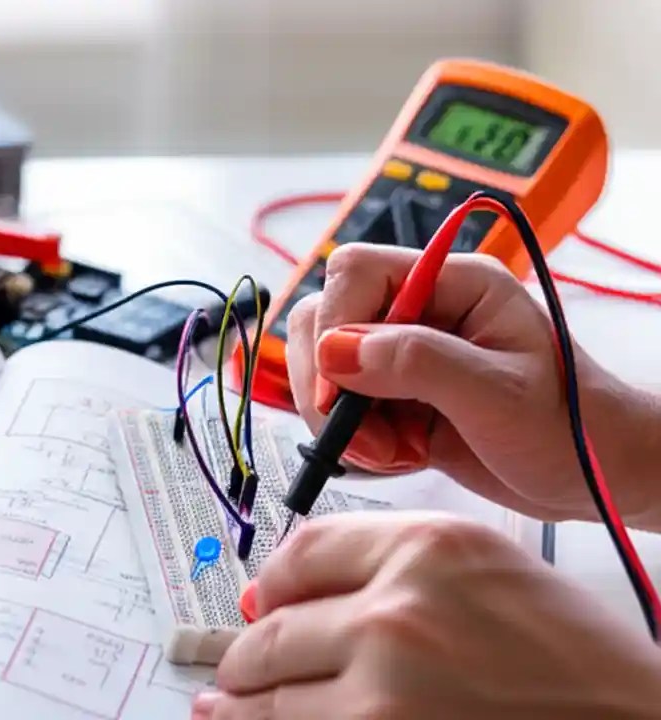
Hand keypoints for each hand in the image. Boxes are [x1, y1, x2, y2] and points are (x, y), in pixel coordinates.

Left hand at [193, 512, 660, 718]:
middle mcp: (399, 610)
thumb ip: (397, 567)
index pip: (304, 552)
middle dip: (245, 651)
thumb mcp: (491, 573)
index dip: (270, 581)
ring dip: (239, 701)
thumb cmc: (580, 663)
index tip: (259, 600)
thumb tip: (293, 593)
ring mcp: (386, 687)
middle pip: (277, 626)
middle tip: (232, 665)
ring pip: (272, 690)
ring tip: (223, 705)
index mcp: (429, 548)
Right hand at [285, 243, 660, 527]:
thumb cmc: (573, 429)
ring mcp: (404, 355)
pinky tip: (401, 458)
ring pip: (325, 368)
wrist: (598, 480)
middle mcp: (422, 310)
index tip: (339, 393)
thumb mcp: (499, 395)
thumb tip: (333, 350)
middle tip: (369, 439)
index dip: (334, 326)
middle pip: (325, 320)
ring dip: (343, 420)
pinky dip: (356, 441)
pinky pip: (342, 408)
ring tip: (395, 454)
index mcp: (454, 283)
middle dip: (332, 387)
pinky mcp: (395, 397)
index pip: (356, 272)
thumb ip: (416, 363)